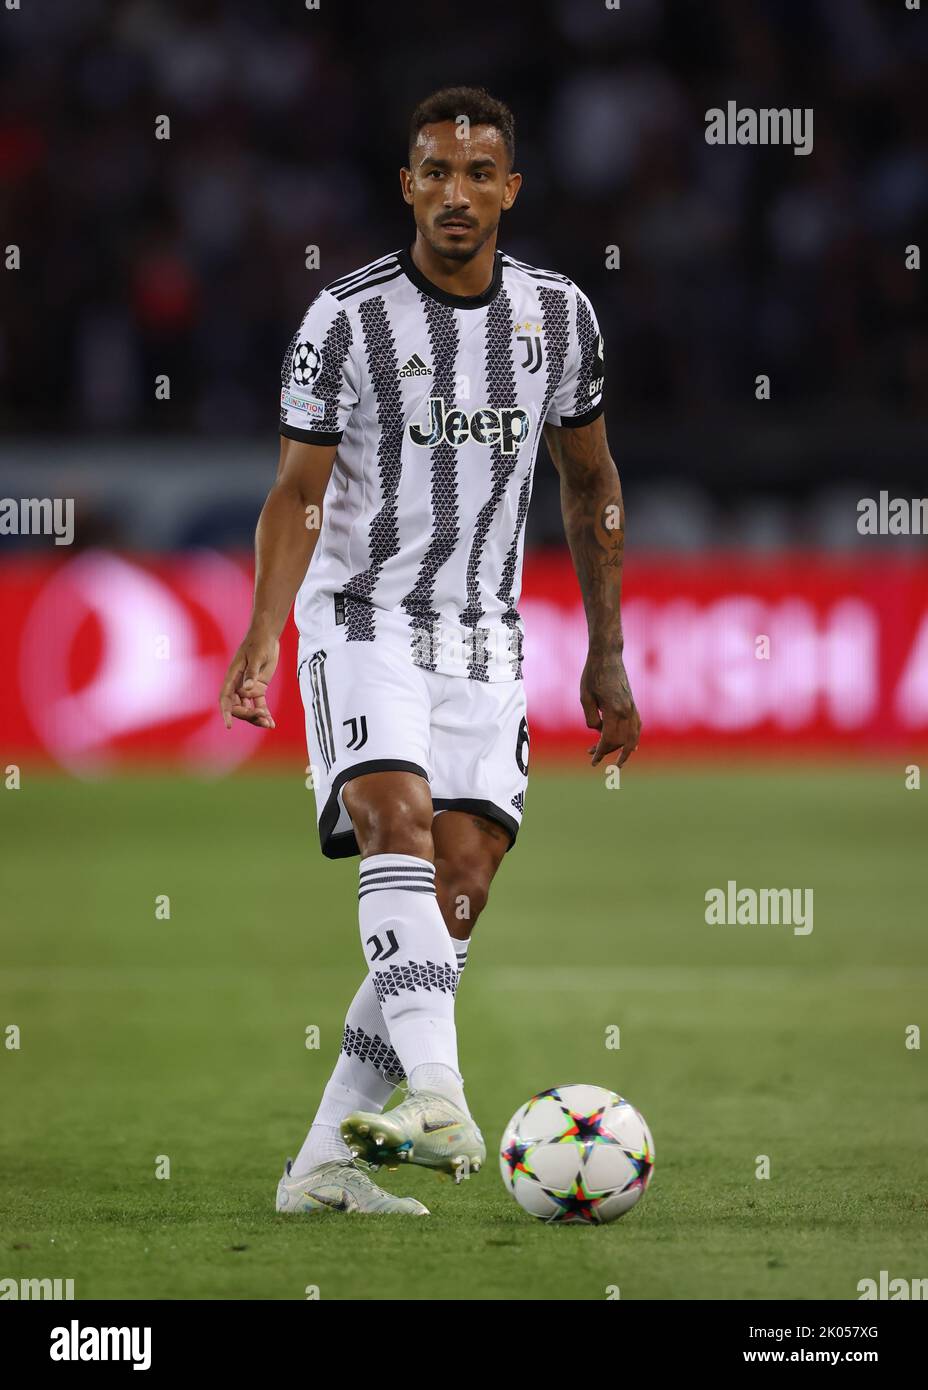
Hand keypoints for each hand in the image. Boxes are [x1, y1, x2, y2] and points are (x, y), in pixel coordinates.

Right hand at [219, 630, 279, 730]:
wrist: (267, 637)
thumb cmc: (259, 643)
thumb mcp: (256, 657)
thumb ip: (251, 673)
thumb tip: (247, 689)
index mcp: (232, 677)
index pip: (225, 698)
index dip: (226, 712)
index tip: (229, 725)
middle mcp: (238, 685)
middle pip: (238, 707)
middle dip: (247, 714)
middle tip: (261, 716)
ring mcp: (249, 688)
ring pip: (249, 709)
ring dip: (257, 718)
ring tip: (269, 724)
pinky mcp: (259, 689)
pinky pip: (260, 705)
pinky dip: (265, 714)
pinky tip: (272, 724)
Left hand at [580, 650, 640, 766]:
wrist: (607, 656)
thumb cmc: (592, 675)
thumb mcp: (585, 697)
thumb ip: (591, 718)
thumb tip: (598, 732)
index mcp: (613, 710)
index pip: (608, 739)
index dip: (601, 752)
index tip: (593, 762)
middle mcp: (627, 710)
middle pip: (621, 740)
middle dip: (608, 751)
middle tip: (593, 755)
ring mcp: (632, 707)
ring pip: (634, 736)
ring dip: (626, 750)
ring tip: (619, 761)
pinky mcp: (633, 703)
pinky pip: (637, 726)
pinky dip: (635, 738)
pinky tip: (633, 746)